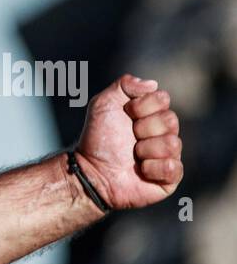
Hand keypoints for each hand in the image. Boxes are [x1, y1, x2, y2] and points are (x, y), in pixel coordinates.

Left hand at [75, 73, 183, 209]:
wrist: (90, 170)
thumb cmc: (98, 139)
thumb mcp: (103, 104)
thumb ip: (124, 85)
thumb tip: (152, 84)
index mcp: (153, 114)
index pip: (163, 98)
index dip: (141, 106)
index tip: (126, 115)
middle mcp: (164, 133)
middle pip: (170, 120)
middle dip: (143, 128)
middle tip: (128, 139)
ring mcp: (168, 156)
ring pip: (172, 143)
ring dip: (145, 149)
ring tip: (132, 156)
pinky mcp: (169, 179)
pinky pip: (173, 168)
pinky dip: (153, 168)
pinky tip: (141, 170)